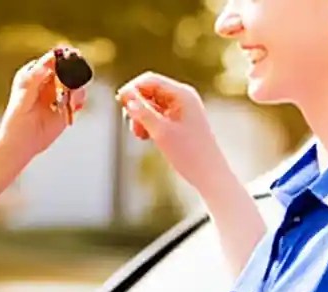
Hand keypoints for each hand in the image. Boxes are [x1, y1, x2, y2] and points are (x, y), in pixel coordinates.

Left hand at [0, 49, 87, 158]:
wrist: (21, 143)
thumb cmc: (16, 121)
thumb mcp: (22, 99)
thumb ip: (33, 81)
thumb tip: (48, 63)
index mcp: (33, 73)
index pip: (51, 60)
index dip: (62, 59)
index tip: (69, 61)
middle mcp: (47, 80)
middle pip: (67, 68)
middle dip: (73, 73)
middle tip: (72, 83)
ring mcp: (58, 92)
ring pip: (75, 82)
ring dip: (76, 89)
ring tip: (70, 102)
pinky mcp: (66, 105)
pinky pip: (78, 97)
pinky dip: (79, 100)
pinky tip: (74, 107)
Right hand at [116, 73, 225, 192]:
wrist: (208, 174)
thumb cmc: (190, 154)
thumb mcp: (160, 132)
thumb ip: (142, 112)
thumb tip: (126, 95)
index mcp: (182, 94)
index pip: (150, 80)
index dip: (132, 89)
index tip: (119, 103)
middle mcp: (183, 97)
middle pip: (149, 91)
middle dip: (136, 107)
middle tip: (134, 127)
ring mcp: (181, 108)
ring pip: (150, 104)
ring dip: (140, 117)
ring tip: (142, 135)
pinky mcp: (179, 120)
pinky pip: (156, 115)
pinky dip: (147, 123)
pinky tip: (147, 137)